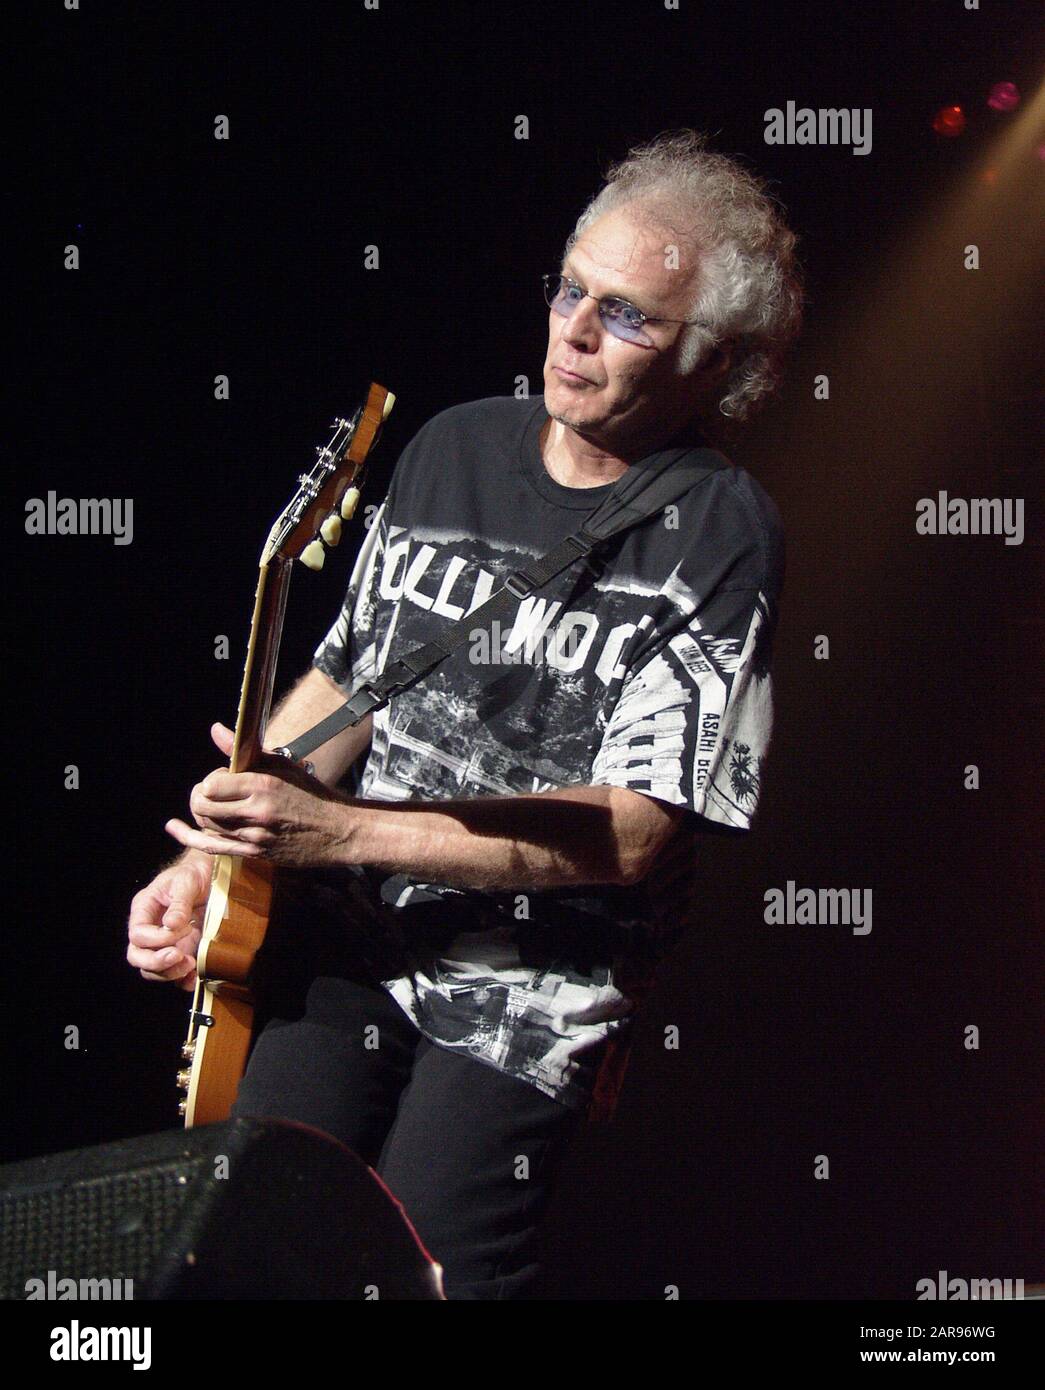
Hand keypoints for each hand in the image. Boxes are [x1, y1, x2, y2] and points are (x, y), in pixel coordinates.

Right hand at [126, 852, 210, 990]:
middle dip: (156, 962)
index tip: (182, 928)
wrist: (211, 876)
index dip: (157, 939)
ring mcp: (164, 944)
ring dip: (170, 972)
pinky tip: (194, 976)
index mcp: (144, 910)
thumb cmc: (193, 874)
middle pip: (137, 957)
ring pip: (153, 970)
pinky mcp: (181, 951)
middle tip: (179, 956)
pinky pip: (173, 973)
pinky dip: (182, 980)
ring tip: (191, 963)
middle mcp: (150, 929)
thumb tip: (171, 924)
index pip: (137, 934)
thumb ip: (179, 903)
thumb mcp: (187, 882)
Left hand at [164, 723, 352, 867]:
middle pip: (203, 806)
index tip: (223, 778)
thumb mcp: (281, 764)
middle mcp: (256, 811)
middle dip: (198, 797)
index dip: (210, 780)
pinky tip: (176, 828)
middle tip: (209, 792)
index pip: (211, 785)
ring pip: (206, 826)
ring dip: (202, 814)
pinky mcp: (254, 853)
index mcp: (262, 785)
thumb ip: (243, 751)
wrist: (338, 831)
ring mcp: (254, 835)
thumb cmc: (311, 794)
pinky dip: (191, 836)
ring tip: (214, 806)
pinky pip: (212, 847)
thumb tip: (217, 730)